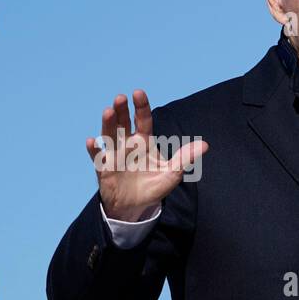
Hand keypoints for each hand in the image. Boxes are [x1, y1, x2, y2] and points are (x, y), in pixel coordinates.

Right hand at [88, 90, 207, 220]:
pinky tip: (92, 141)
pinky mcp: (104, 168)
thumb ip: (185, 158)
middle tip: (121, 98)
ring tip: (108, 112)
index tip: (138, 93)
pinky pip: (97, 157)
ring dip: (108, 123)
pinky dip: (94, 149)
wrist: (136, 206)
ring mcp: (114, 154)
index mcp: (144, 141)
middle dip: (121, 110)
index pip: (143, 120)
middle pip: (123, 122)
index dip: (141, 107)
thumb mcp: (172, 173)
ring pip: (109, 135)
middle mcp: (127, 144)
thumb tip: (206, 145)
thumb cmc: (153, 186)